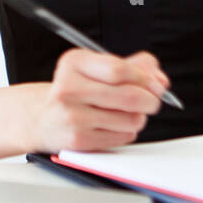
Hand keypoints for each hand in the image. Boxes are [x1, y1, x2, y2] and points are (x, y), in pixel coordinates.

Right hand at [27, 49, 167, 152]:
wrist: (42, 117)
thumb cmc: (76, 90)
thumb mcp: (97, 68)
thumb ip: (134, 66)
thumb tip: (160, 79)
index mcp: (73, 63)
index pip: (119, 70)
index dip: (145, 79)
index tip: (156, 85)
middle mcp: (68, 88)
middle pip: (128, 96)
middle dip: (150, 100)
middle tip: (152, 101)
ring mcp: (72, 116)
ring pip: (130, 119)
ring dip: (138, 117)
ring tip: (128, 113)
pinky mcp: (79, 139)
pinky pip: (122, 136)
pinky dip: (126, 131)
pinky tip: (113, 125)